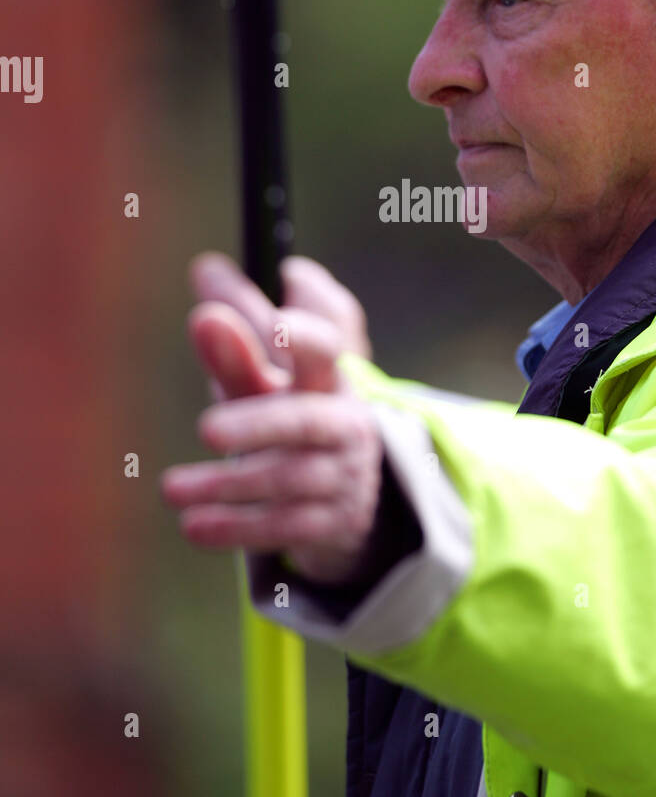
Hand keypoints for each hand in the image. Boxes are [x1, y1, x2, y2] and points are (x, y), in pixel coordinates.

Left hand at [160, 268, 383, 584]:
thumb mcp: (266, 378)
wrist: (342, 496)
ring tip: (170, 488)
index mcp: (328, 377)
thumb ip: (234, 333)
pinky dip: (236, 527)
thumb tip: (204, 269)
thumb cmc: (292, 415)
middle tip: (207, 428)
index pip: (328, 347)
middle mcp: (343, 423)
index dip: (306, 334)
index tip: (275, 322)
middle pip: (306, 421)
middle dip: (259, 422)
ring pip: (289, 480)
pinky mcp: (331, 524)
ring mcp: (342, 477)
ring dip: (228, 485)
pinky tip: (192, 526)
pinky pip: (284, 528)